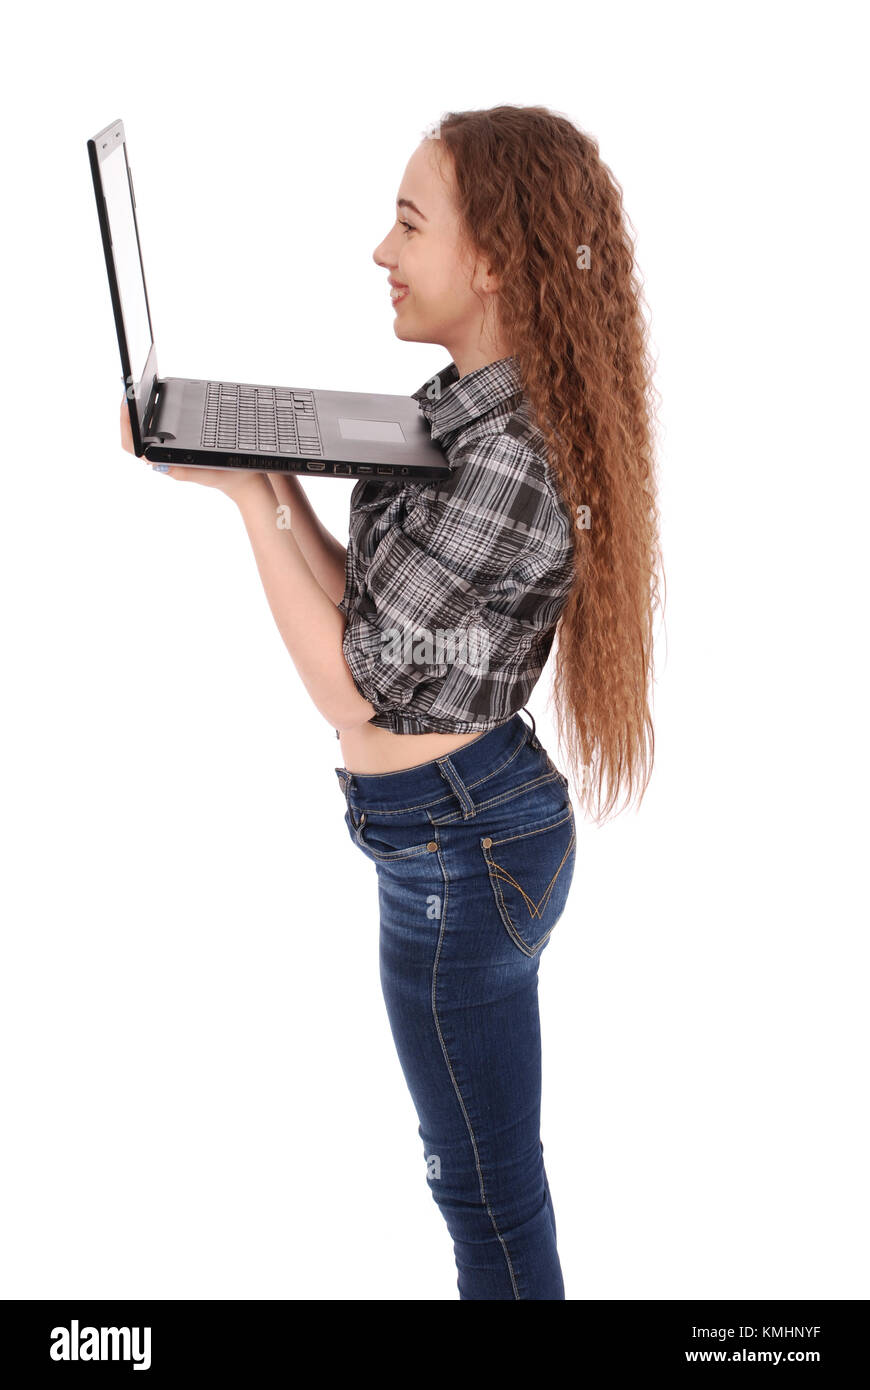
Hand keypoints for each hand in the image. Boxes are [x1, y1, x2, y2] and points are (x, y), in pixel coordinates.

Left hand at [120, 400, 261, 502]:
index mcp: (164, 461)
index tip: (125, 403)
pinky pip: (162, 425)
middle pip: (135, 433)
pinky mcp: (181, 439)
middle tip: (128, 389)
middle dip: (129, 411)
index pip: (133, 445)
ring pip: (147, 428)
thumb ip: (183, 471)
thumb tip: (155, 465)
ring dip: (140, 408)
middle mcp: (163, 454)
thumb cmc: (223, 477)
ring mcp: (170, 447)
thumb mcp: (205, 474)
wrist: (241, 476)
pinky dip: (156, 410)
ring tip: (137, 388)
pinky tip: (157, 394)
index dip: (125, 424)